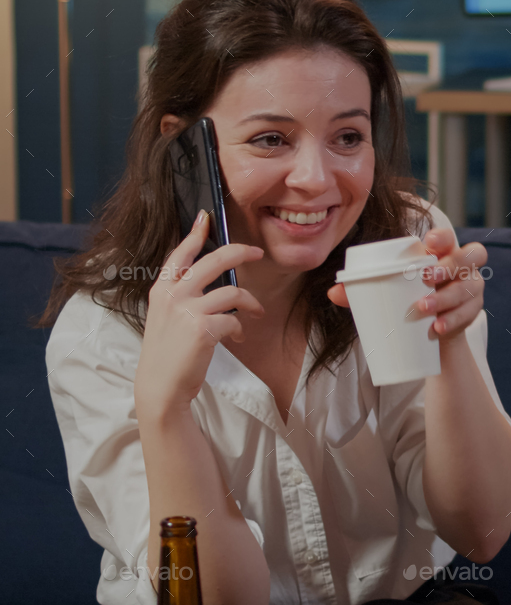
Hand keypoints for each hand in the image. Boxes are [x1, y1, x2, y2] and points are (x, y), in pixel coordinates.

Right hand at [135, 211, 263, 414]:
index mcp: (161, 290)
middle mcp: (173, 295)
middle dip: (240, 252)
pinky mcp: (203, 329)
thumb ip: (180, 296)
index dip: (195, 233)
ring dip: (250, 302)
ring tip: (257, 311)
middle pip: (214, 260)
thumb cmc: (166, 355)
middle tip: (256, 253)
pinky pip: (234, 320)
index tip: (207, 218)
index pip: (180, 253)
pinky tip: (238, 337)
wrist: (160, 387)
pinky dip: (241, 328)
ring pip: (232, 291)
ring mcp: (187, 311)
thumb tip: (212, 281)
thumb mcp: (164, 318)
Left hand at [326, 228, 486, 342]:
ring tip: (423, 309)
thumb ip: (362, 289)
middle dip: (449, 266)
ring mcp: (472, 289)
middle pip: (470, 256)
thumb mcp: (389, 291)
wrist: (432, 331)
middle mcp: (462, 267)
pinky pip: (469, 314)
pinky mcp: (472, 312)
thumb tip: (332, 292)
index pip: (449, 237)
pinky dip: (452, 321)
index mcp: (442, 253)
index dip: (444, 237)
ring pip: (469, 287)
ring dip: (446, 298)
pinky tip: (437, 327)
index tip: (429, 244)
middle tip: (426, 278)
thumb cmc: (408, 299)